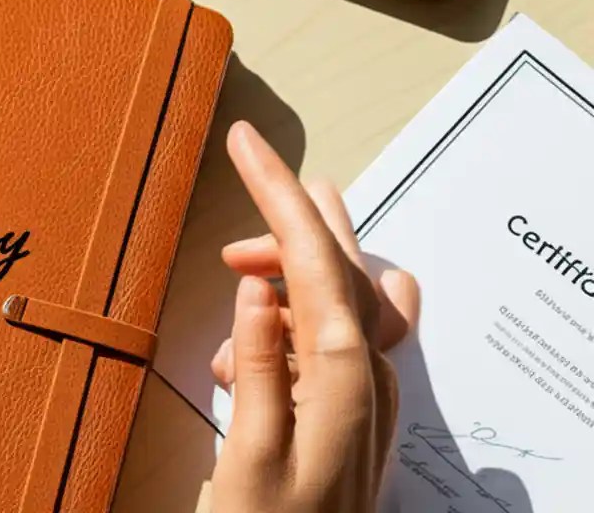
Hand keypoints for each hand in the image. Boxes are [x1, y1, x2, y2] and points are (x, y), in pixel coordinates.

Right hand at [208, 122, 419, 512]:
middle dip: (285, 230)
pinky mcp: (351, 408)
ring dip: (281, 287)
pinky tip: (244, 361)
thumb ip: (261, 365)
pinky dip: (287, 327)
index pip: (314, 258)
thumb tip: (258, 287)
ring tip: (229, 321)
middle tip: (234, 227)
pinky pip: (330, 337)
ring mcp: (366, 392)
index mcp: (343, 376)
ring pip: (336, 296)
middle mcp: (368, 375)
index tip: (246, 143)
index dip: (278, 193)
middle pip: (341, 262)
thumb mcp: (251, 454)